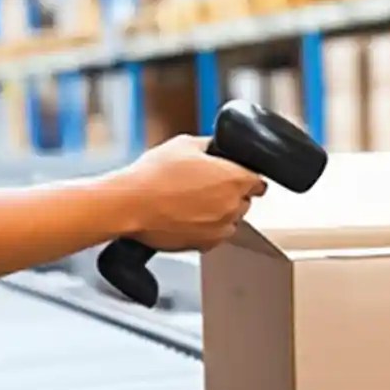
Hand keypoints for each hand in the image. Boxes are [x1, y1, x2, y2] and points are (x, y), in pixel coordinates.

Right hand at [115, 134, 266, 251]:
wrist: (130, 205)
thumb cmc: (153, 176)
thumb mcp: (185, 144)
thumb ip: (210, 145)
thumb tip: (217, 146)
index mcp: (235, 180)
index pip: (259, 182)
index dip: (247, 176)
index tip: (238, 176)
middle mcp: (233, 207)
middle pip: (245, 201)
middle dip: (231, 194)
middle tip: (205, 185)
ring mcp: (221, 228)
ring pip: (231, 220)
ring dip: (220, 212)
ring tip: (192, 201)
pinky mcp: (206, 244)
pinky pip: (215, 235)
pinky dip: (207, 228)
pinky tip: (186, 216)